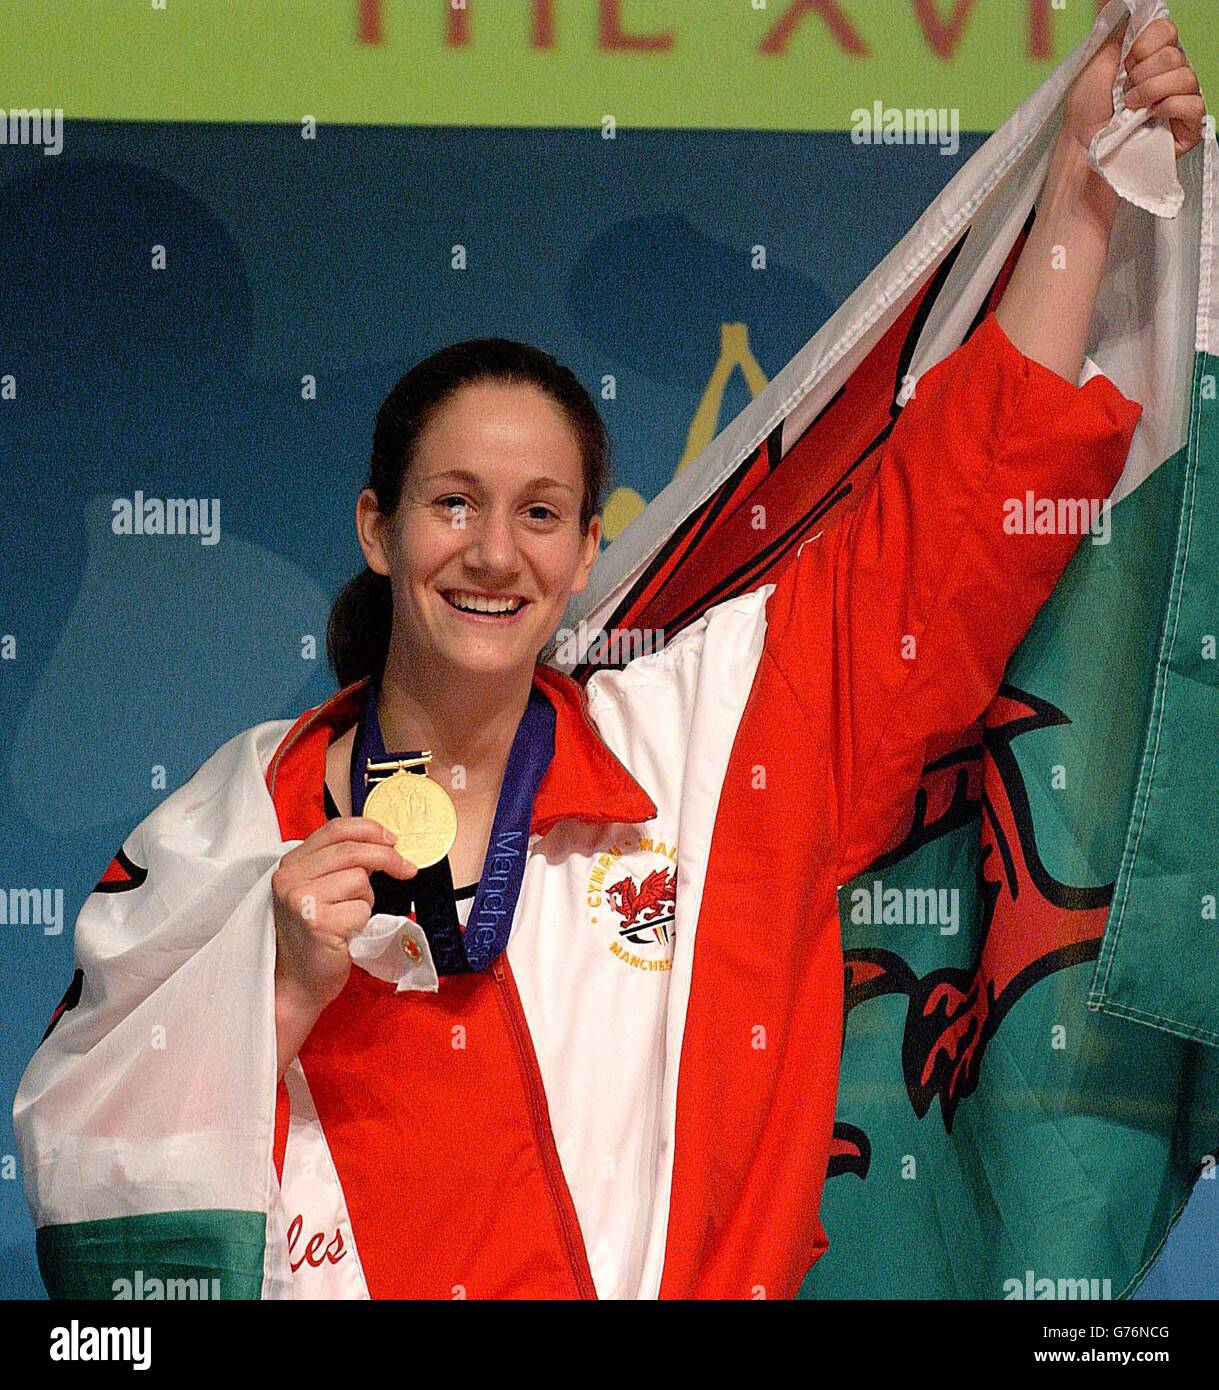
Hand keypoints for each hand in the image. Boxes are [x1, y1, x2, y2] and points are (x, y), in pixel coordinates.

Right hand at [272, 816, 416, 1010]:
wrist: (296, 982)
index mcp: (290, 864)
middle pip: (353, 851)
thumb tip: (385, 845)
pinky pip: (361, 909)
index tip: (392, 840)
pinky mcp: (318, 923)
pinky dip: (362, 921)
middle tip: (406, 869)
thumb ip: (338, 865)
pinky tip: (346, 934)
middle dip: (388, 857)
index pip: (335, 829)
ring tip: (348, 917)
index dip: (369, 830)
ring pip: (359, 880)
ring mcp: (302, 900)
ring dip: (365, 900)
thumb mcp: (317, 890)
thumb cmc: (312, 936)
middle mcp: (290, 878)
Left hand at [1064, 16, 1205, 159]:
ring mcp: (1179, 100)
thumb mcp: (1097, 64)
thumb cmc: (1086, 110)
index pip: (1167, 31)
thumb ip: (1122, 37)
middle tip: (1125, 94)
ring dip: (1152, 91)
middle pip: (1175, 54)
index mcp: (1150, 57)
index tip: (1126, 63)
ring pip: (1186, 77)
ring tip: (1132, 108)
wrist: (1082, 146)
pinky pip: (1195, 104)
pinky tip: (1152, 116)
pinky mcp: (1186, 127)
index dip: (1146, 45)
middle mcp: (1168, 74)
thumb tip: (1141, 15)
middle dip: (1144, 74)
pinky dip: (1171, 107)